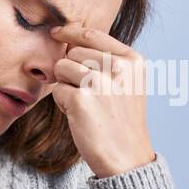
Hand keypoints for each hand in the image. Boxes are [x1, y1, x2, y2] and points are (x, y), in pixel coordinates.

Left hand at [48, 22, 156, 178]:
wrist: (127, 157)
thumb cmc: (121, 120)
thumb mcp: (127, 83)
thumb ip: (106, 60)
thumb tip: (70, 40)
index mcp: (132, 60)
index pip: (93, 34)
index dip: (70, 31)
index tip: (55, 32)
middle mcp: (118, 67)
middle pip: (73, 52)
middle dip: (70, 70)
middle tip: (86, 94)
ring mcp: (100, 82)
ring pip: (61, 68)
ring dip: (65, 86)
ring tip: (84, 104)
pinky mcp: (81, 99)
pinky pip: (57, 90)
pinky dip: (62, 103)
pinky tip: (79, 115)